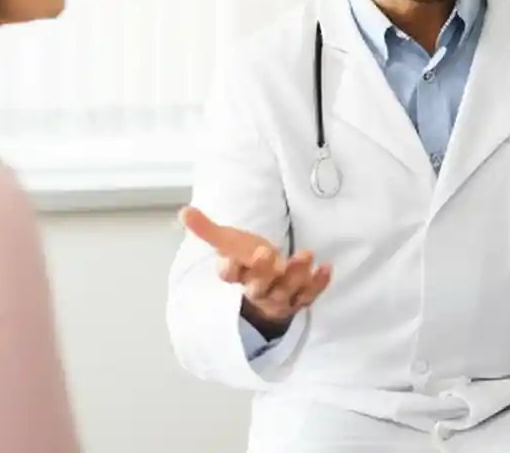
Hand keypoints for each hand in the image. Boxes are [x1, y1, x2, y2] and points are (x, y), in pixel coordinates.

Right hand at [180, 206, 331, 337]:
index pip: (228, 275)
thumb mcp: (229, 243)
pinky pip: (310, 294)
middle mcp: (256, 290)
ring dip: (296, 275)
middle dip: (262, 271)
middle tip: (267, 252)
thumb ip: (208, 229)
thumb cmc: (247, 260)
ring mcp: (279, 296)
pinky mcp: (299, 298)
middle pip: (257, 286)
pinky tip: (326, 267)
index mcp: (237, 276)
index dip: (229, 267)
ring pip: (286, 291)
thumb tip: (183, 211)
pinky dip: (318, 283)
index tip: (228, 256)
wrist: (268, 287)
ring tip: (305, 254)